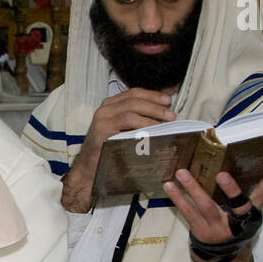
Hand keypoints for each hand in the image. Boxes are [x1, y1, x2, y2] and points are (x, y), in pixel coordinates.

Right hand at [62, 89, 175, 212]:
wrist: (90, 168)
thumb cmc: (110, 151)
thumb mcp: (124, 131)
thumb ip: (138, 121)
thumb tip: (163, 116)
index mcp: (111, 106)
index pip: (134, 93)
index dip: (152, 95)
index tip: (168, 100)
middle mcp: (105, 109)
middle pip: (134, 98)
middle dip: (155, 104)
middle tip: (171, 114)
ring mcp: (102, 118)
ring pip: (131, 108)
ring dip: (152, 114)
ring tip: (166, 122)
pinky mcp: (101, 129)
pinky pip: (126, 121)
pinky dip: (142, 124)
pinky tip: (153, 131)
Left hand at [163, 162, 262, 261]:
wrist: (224, 256)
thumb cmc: (241, 225)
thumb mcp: (254, 209)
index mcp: (247, 217)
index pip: (251, 201)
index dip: (253, 187)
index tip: (257, 170)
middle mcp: (229, 224)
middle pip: (226, 205)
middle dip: (225, 190)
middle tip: (220, 173)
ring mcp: (211, 227)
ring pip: (200, 208)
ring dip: (189, 190)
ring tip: (180, 173)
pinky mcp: (197, 228)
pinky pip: (186, 212)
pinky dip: (177, 198)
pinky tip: (169, 185)